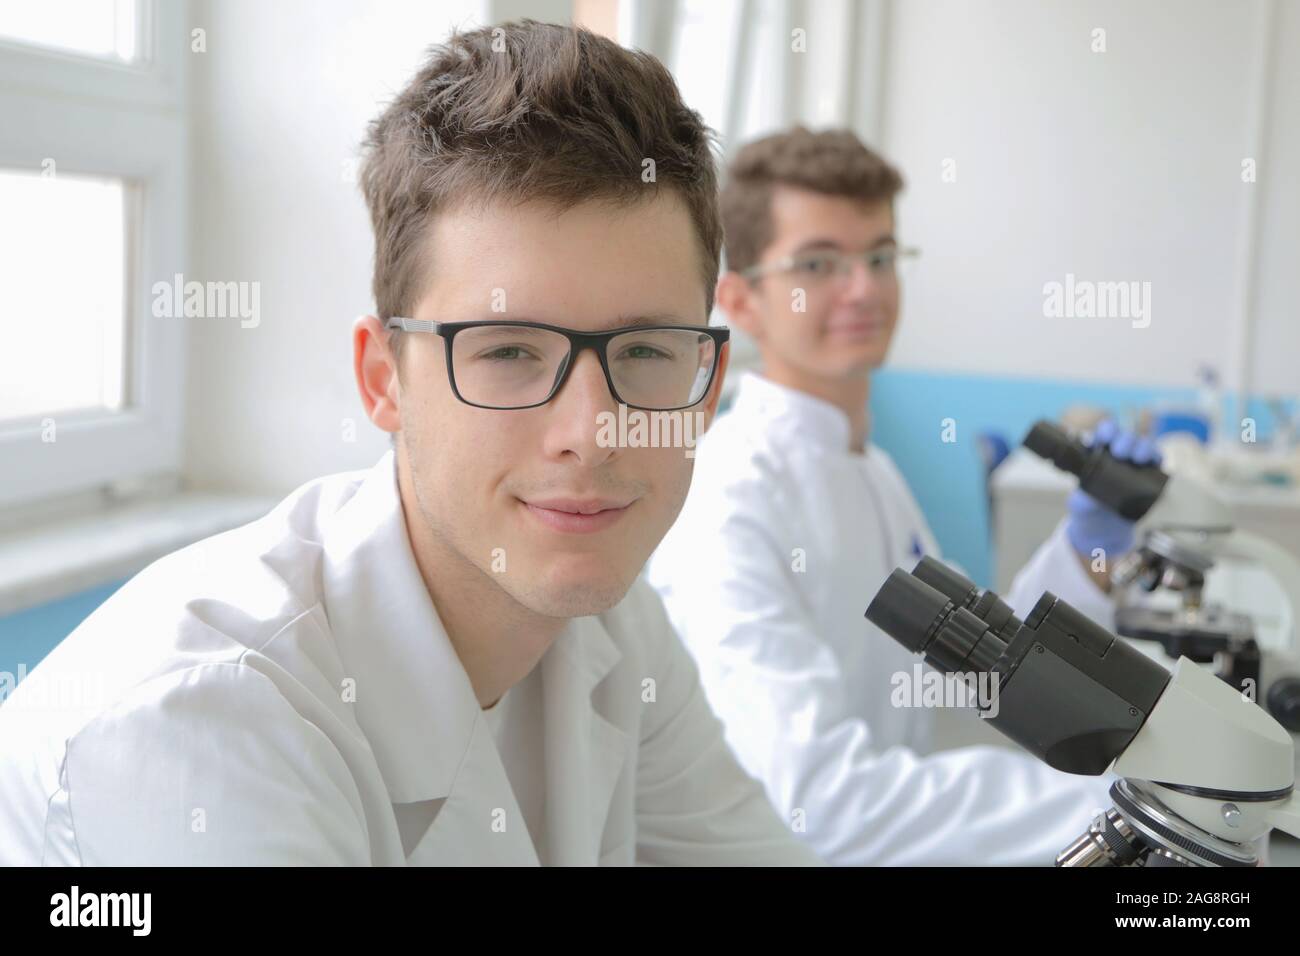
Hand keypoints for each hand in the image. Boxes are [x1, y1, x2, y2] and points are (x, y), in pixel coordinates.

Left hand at [1065, 419, 1160, 564]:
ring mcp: (1135, 464)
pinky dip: (1157, 458)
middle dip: (1125, 440)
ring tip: (1139, 458)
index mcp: (1096, 455)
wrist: (1106, 532)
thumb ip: (1085, 499)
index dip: (1106, 431)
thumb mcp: (1082, 505)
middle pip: (1126, 438)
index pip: (1103, 435)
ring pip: (1143, 446)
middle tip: (1120, 452)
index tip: (1105, 438)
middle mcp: (1117, 456)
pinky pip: (1158, 461)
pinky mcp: (1150, 476)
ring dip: (1143, 447)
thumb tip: (1090, 497)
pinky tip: (1155, 462)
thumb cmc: (1088, 511)